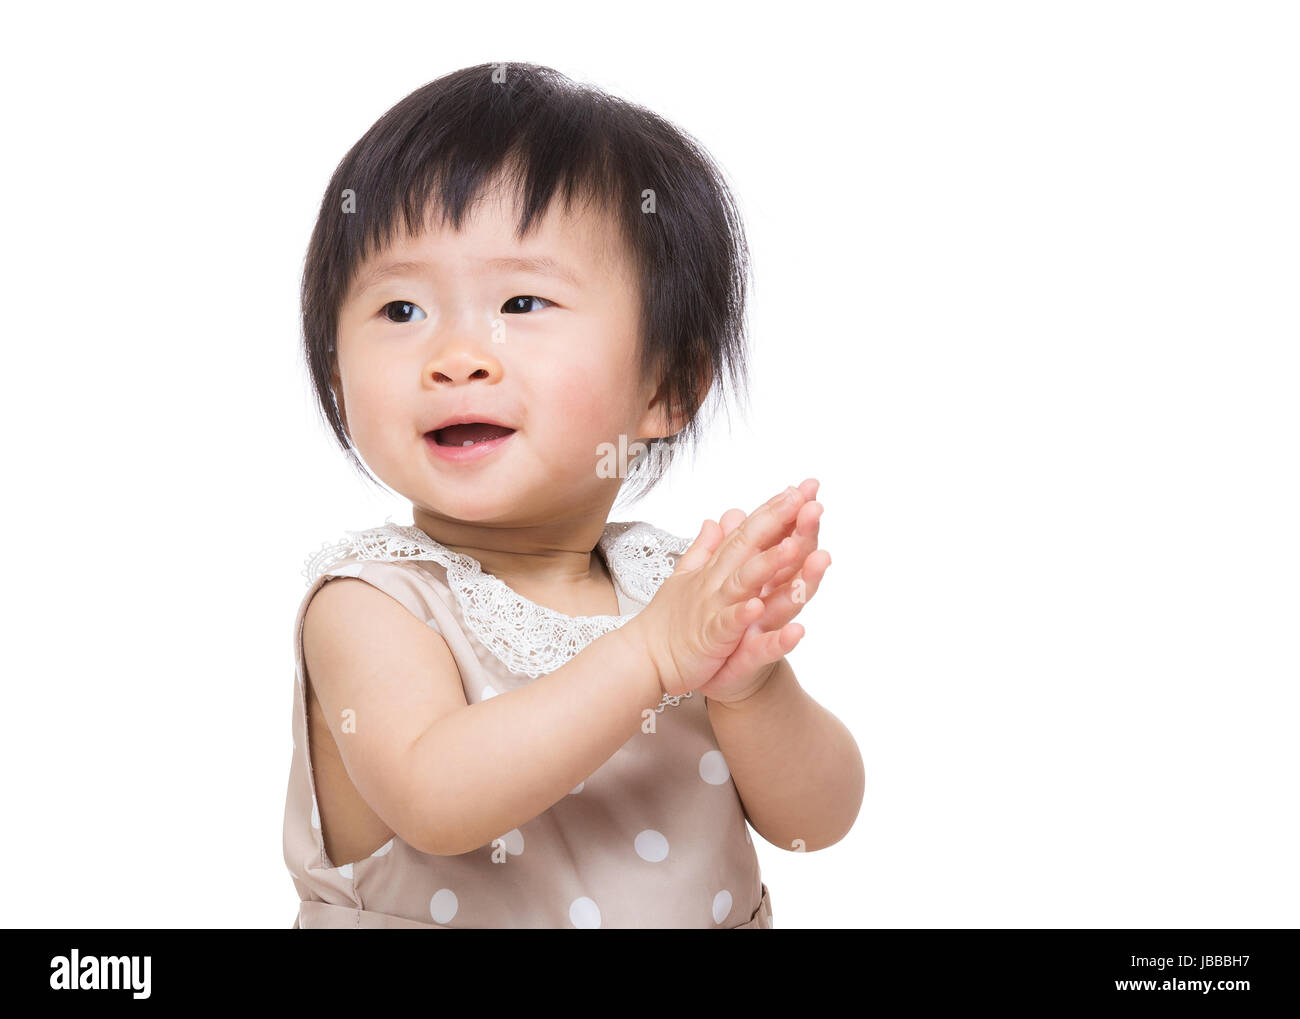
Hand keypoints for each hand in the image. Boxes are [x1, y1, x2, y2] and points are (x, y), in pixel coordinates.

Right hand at [624, 486, 809, 698]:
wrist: (643, 657)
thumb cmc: (668, 621)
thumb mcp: (687, 577)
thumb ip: (706, 548)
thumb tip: (717, 518)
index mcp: (716, 569)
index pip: (746, 532)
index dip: (771, 510)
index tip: (798, 488)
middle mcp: (716, 582)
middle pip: (748, 545)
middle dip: (775, 520)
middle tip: (801, 496)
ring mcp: (713, 608)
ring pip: (743, 581)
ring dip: (767, 563)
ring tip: (792, 545)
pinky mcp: (710, 637)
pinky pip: (728, 624)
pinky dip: (743, 615)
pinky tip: (758, 607)